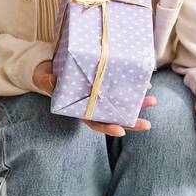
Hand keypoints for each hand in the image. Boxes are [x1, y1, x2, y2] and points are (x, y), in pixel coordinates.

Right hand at [32, 59, 156, 137]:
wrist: (50, 64)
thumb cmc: (46, 75)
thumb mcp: (44, 78)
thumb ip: (47, 81)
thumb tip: (51, 81)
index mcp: (78, 108)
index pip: (94, 122)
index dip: (107, 128)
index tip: (121, 131)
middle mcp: (92, 104)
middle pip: (113, 117)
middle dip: (131, 122)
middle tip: (147, 124)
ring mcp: (100, 94)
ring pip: (120, 104)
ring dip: (137, 104)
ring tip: (152, 100)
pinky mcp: (105, 82)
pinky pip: (121, 87)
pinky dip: (133, 87)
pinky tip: (145, 84)